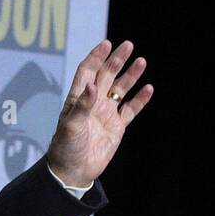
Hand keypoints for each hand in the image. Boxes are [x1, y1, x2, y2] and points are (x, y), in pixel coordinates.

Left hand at [46, 39, 152, 186]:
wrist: (74, 171)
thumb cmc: (66, 148)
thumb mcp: (70, 126)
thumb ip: (82, 105)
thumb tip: (92, 85)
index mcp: (78, 99)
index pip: (87, 72)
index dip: (96, 57)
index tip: (106, 44)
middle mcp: (93, 102)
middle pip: (106, 75)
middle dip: (117, 60)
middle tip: (128, 45)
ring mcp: (106, 114)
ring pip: (120, 89)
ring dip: (130, 76)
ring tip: (141, 61)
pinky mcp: (117, 127)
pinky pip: (130, 109)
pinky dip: (140, 99)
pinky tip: (148, 88)